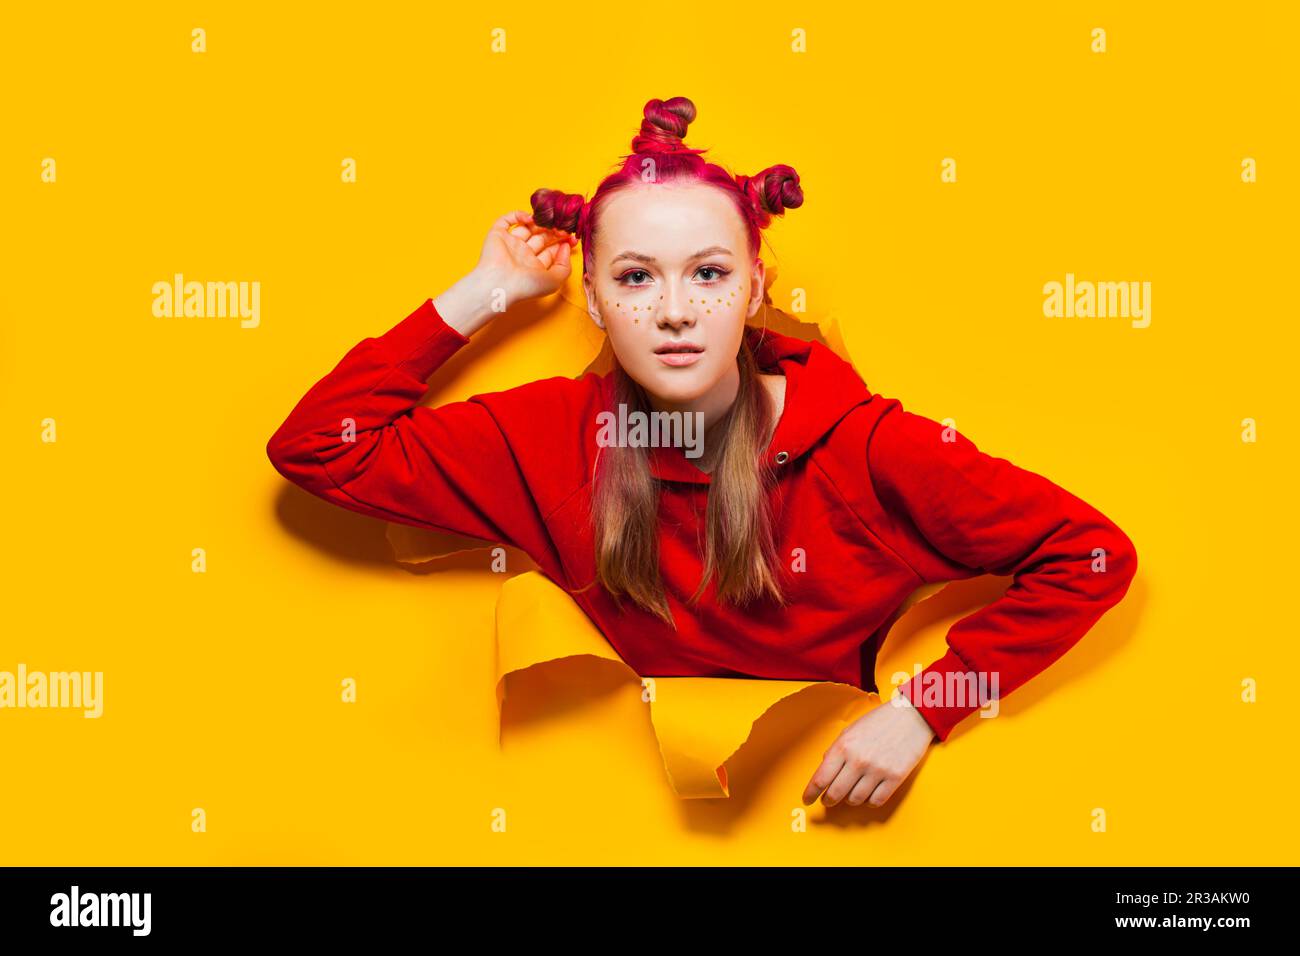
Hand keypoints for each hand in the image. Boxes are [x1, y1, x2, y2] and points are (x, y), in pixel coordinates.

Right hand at [473, 209, 578, 305]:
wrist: (499, 284)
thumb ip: (565, 266)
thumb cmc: (526, 286)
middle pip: (541, 238)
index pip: (551, 251)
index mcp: (535, 268)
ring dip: (539, 222)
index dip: (562, 243)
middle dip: (553, 231)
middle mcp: (523, 256)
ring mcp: (510, 244)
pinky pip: (506, 220)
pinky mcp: (497, 235)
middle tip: (562, 225)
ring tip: (548, 220)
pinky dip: (518, 215)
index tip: (572, 238)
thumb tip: (565, 247)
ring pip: (526, 227)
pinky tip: (529, 218)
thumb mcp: (554, 281)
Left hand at [802, 695, 935, 807]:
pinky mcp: (895, 778)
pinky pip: (876, 801)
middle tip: (827, 800)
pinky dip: (868, 802)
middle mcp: (858, 760)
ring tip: (849, 794)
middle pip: (835, 793)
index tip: (807, 799)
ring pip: (854, 800)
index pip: (820, 778)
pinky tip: (867, 794)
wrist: (910, 716)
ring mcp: (877, 770)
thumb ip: (835, 750)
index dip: (810, 793)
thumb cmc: (879, 721)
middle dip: (828, 800)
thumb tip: (824, 770)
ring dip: (849, 800)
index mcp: (843, 746)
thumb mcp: (850, 731)